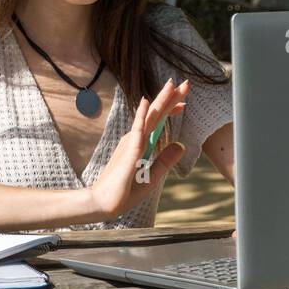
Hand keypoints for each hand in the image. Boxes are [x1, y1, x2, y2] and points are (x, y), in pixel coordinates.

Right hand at [91, 78, 188, 219]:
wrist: (103, 205)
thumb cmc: (124, 192)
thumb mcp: (152, 177)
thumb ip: (165, 160)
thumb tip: (182, 145)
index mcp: (140, 144)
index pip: (158, 122)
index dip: (171, 110)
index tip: (184, 101)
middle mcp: (135, 139)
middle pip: (156, 115)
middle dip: (170, 98)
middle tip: (185, 84)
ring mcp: (131, 144)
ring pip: (149, 118)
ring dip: (161, 101)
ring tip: (171, 85)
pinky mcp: (128, 152)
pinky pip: (136, 132)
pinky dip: (141, 116)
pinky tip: (145, 103)